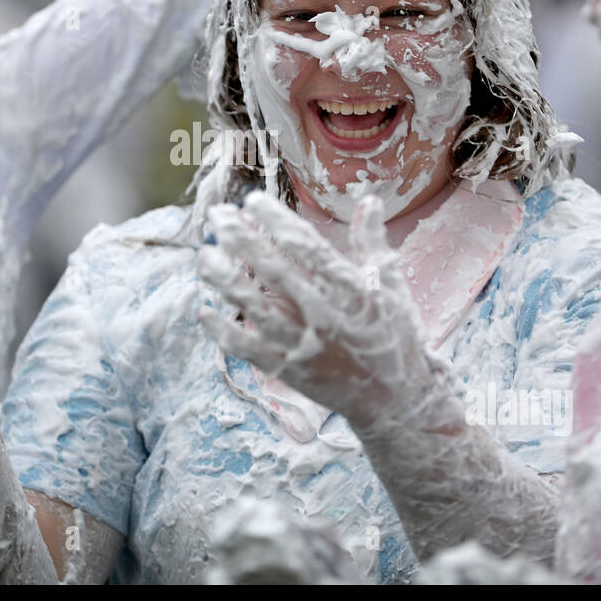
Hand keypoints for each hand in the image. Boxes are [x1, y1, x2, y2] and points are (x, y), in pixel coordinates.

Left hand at [195, 191, 438, 428]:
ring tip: (204, 255)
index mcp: (353, 291)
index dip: (278, 222)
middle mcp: (326, 317)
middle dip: (243, 241)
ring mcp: (305, 347)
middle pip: (276, 272)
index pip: (308, 248)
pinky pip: (251, 351)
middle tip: (218, 217)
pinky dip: (225, 332)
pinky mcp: (291, 372)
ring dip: (226, 281)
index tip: (252, 200)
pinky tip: (205, 310)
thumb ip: (372, 242)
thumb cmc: (395, 336)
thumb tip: (369, 199)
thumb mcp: (390, 286)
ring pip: (256, 309)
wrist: (397, 401)